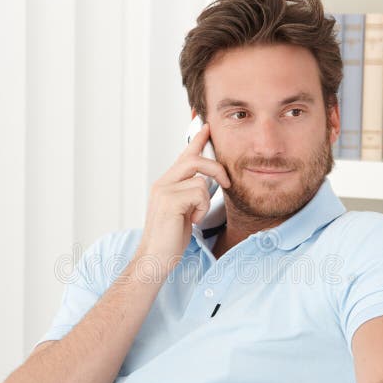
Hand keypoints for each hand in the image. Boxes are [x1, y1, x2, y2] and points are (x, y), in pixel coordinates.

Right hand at [135, 123, 229, 276]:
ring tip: (196, 216)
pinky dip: (202, 208)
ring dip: (206, 200)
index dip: (196, 139)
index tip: (206, 124)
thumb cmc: (170, 239)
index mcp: (166, 183)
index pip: (184, 155)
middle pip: (195, 159)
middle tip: (227, 183)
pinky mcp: (169, 201)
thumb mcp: (184, 211)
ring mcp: (164, 190)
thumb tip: (207, 183)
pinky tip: (192, 221)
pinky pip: (199, 192)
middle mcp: (163, 183)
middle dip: (216, 169)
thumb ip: (191, 194)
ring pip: (200, 179)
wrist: (155, 259)